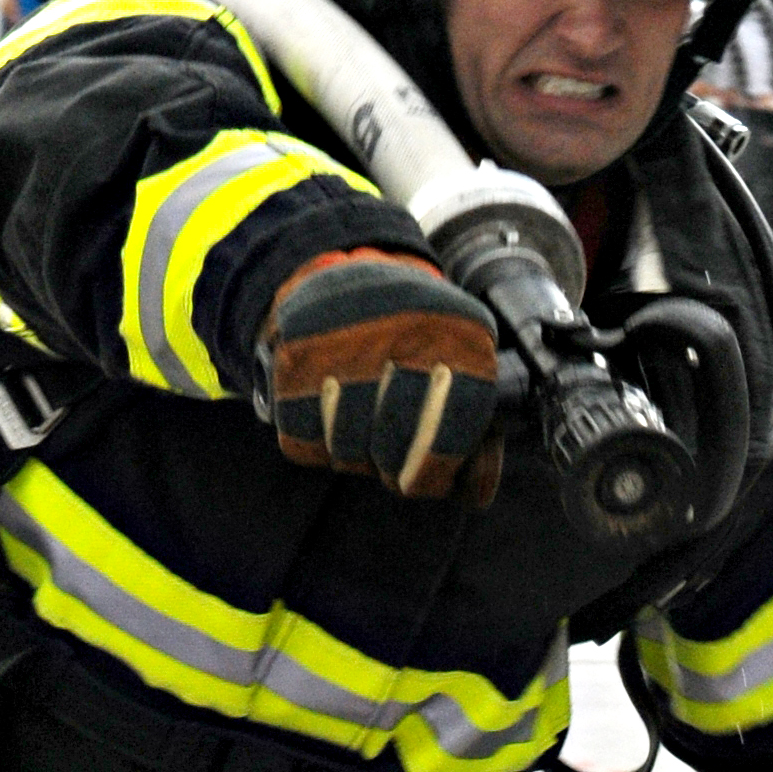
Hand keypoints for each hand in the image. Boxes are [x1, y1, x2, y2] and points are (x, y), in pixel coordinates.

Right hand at [262, 249, 502, 503]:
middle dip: (394, 471)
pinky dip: (314, 445)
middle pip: (393, 446)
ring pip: (346, 448)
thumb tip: (473, 493)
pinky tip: (329, 420)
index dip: (435, 471)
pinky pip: (302, 440)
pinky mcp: (296, 353)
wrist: (350, 278)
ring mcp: (344, 340)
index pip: (451, 429)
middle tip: (393, 468)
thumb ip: (476, 427)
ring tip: (363, 434)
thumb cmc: (418, 340)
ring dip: (354, 458)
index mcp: (459, 333)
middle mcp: (403, 329)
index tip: (425, 482)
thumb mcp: (462, 363)